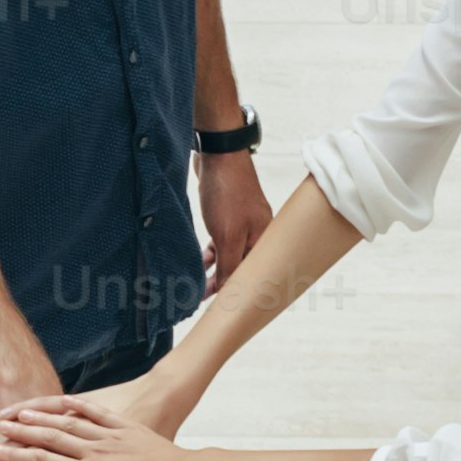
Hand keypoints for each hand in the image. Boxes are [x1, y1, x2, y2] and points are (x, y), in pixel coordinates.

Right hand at [0, 393, 194, 460]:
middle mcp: (93, 451)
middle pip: (49, 438)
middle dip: (21, 433)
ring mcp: (108, 435)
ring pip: (68, 422)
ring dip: (41, 417)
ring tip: (19, 412)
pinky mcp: (123, 426)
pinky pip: (95, 412)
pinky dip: (77, 405)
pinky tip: (61, 399)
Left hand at [198, 157, 265, 290]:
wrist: (219, 153)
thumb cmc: (229, 191)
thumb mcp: (228, 235)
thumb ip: (228, 265)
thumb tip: (228, 291)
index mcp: (264, 239)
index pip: (253, 275)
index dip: (237, 292)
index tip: (220, 307)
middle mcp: (258, 232)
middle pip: (241, 266)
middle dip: (222, 283)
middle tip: (201, 297)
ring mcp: (243, 222)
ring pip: (229, 254)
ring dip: (214, 268)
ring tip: (197, 283)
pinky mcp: (229, 214)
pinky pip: (221, 241)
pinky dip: (211, 251)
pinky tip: (201, 259)